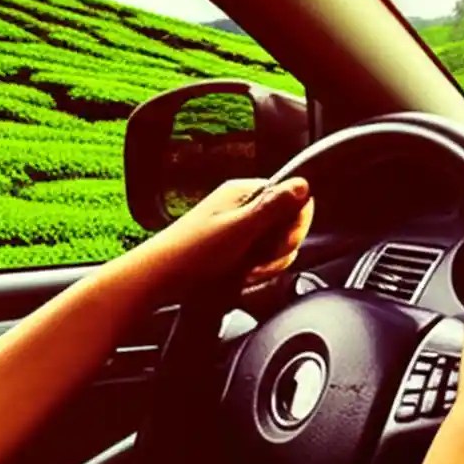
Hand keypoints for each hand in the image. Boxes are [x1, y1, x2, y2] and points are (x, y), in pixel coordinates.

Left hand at [133, 178, 313, 294]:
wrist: (158, 279)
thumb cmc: (192, 251)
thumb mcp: (239, 228)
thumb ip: (274, 207)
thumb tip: (304, 183)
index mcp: (246, 192)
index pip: (295, 200)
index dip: (295, 226)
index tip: (281, 244)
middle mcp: (246, 206)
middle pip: (289, 225)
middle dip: (280, 250)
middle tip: (258, 262)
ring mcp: (242, 228)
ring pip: (279, 245)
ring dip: (269, 264)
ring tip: (247, 273)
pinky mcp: (237, 249)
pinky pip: (264, 258)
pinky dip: (259, 270)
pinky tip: (244, 277)